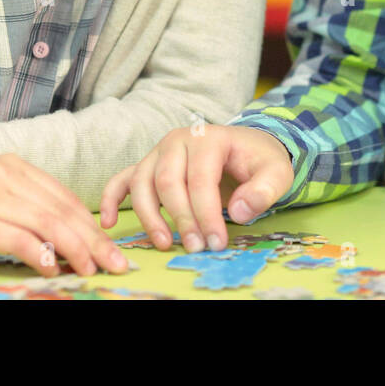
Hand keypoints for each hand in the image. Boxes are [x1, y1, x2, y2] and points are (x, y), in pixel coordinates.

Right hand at [0, 154, 130, 275]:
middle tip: (114, 262)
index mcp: (14, 166)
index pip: (64, 196)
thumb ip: (29, 205)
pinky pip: (19, 239)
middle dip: (92, 238)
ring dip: (74, 249)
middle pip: (61, 210)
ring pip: (47, 223)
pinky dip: (40, 255)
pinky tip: (51, 268)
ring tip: (90, 268)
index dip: (90, 223)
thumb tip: (70, 234)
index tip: (109, 246)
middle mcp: (6, 176)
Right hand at [98, 124, 293, 252]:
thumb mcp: (276, 172)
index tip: (216, 242)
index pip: (200, 179)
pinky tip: (108, 221)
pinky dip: (111, 198)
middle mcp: (177, 140)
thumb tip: (239, 212)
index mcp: (207, 138)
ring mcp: (158, 152)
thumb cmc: (258, 161)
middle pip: (168, 182)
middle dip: (181, 219)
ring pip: (142, 183)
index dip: (206, 214)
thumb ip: (264, 190)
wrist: (246, 148)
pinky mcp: (148, 164)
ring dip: (149, 217)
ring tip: (165, 244)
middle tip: (197, 247)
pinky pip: (122, 179)